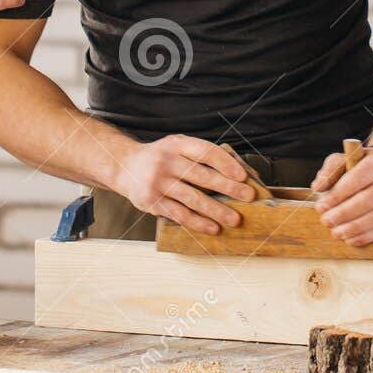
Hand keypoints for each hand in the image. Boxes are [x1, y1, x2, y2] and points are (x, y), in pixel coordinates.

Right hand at [114, 135, 256, 234]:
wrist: (124, 166)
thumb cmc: (161, 157)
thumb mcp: (177, 146)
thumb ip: (200, 155)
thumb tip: (235, 171)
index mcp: (177, 144)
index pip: (205, 152)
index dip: (226, 163)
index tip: (242, 176)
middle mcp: (167, 162)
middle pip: (202, 176)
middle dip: (228, 187)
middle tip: (248, 196)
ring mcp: (158, 183)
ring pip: (193, 199)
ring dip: (216, 210)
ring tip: (235, 219)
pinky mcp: (153, 202)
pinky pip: (179, 214)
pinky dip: (198, 223)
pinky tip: (213, 228)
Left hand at [311, 147, 372, 245]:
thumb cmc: (361, 168)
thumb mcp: (345, 160)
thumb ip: (330, 170)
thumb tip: (318, 186)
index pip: (360, 177)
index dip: (339, 194)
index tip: (321, 206)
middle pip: (370, 199)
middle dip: (344, 213)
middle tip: (326, 221)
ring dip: (354, 227)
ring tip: (336, 232)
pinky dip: (366, 236)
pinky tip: (350, 239)